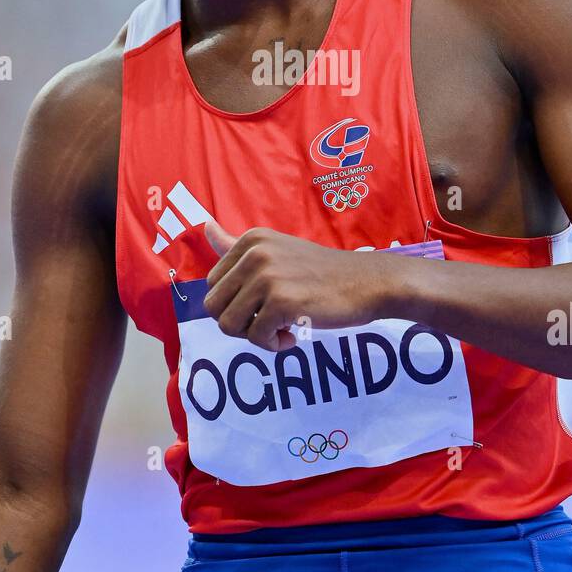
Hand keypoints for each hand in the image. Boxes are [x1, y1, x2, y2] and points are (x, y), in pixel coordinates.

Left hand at [202, 220, 386, 351]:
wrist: (367, 283)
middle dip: (239, 322)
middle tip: (269, 320)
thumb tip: (204, 226)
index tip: (263, 302)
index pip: (212, 285)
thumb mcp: (276, 250)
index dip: (234, 303)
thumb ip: (236, 244)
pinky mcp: (282, 302)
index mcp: (250, 240)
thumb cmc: (321, 272)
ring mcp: (268, 277)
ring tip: (281, 327)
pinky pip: (256, 338)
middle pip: (213, 307)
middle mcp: (255, 254)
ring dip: (254, 336)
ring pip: (229, 325)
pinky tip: (294, 334)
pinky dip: (273, 344)